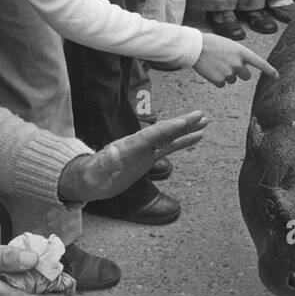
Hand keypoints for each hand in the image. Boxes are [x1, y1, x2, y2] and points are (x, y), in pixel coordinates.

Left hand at [57, 112, 208, 202]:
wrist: (89, 180)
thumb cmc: (91, 177)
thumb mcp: (95, 173)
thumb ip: (105, 163)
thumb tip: (113, 152)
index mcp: (128, 146)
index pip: (152, 135)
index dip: (168, 129)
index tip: (184, 121)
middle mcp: (139, 143)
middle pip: (164, 131)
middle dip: (182, 123)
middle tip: (200, 114)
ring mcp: (145, 149)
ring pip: (170, 136)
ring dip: (187, 128)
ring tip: (205, 120)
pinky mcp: (148, 157)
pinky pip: (169, 147)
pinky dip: (183, 141)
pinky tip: (197, 136)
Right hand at [192, 34, 277, 86]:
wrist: (196, 47)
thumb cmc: (213, 44)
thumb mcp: (230, 45)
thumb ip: (240, 56)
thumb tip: (243, 70)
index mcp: (242, 52)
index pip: (260, 63)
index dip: (269, 70)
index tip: (276, 77)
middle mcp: (238, 63)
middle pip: (246, 76)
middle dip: (239, 73)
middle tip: (227, 64)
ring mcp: (229, 73)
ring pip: (232, 80)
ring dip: (226, 75)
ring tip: (216, 64)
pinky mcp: (219, 80)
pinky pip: (222, 84)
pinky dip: (216, 79)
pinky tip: (210, 70)